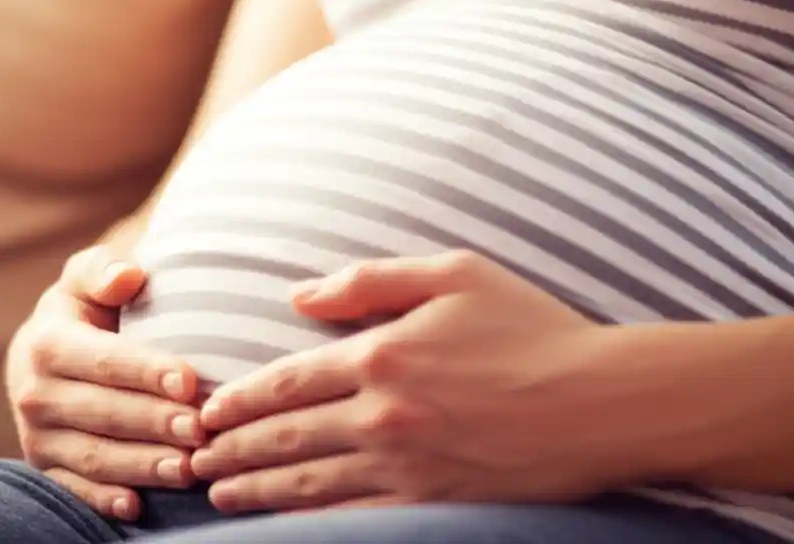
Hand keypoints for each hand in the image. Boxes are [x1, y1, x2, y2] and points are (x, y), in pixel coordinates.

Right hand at [7, 246, 203, 520]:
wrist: (48, 352)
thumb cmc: (87, 307)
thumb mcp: (88, 276)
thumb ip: (104, 269)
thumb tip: (127, 275)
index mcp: (46, 343)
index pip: (103, 360)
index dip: (147, 371)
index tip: (189, 381)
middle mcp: (34, 393)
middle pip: (103, 412)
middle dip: (154, 423)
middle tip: (201, 430)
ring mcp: (36, 436)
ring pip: (93, 456)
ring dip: (141, 465)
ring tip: (187, 468)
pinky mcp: (45, 467)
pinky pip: (75, 489)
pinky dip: (104, 500)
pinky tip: (138, 507)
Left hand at [191, 250, 612, 511]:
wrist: (601, 401)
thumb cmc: (533, 326)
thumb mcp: (455, 274)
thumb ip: (370, 280)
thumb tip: (298, 294)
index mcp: (383, 352)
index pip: (288, 380)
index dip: (240, 399)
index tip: (207, 410)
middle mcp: (383, 412)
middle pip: (285, 434)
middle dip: (231, 448)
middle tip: (192, 458)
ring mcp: (406, 464)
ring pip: (308, 481)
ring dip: (254, 488)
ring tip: (217, 493)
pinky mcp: (432, 501)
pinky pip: (353, 517)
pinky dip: (308, 519)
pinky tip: (282, 521)